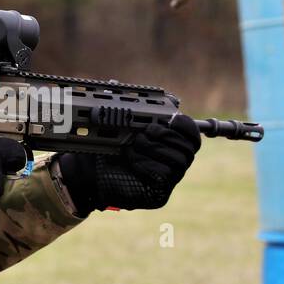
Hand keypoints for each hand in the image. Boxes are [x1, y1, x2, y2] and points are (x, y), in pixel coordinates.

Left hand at [56, 114, 200, 212]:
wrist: (90, 173)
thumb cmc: (106, 148)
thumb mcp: (118, 125)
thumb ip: (126, 106)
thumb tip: (127, 89)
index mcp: (169, 144)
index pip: (192, 135)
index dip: (185, 126)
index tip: (170, 119)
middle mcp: (173, 162)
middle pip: (188, 148)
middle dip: (167, 136)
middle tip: (146, 132)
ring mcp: (168, 180)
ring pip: (178, 162)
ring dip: (153, 149)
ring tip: (134, 146)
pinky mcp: (159, 195)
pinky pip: (164, 177)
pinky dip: (145, 164)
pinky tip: (131, 161)